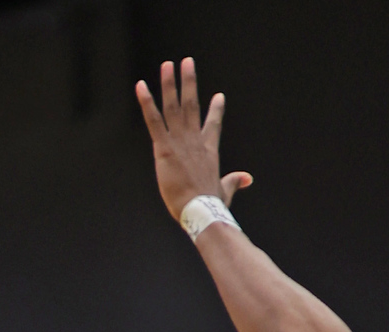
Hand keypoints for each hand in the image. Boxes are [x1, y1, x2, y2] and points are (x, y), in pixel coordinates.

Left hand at [136, 57, 252, 221]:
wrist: (202, 212)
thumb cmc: (212, 205)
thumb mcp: (225, 191)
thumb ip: (234, 181)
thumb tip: (247, 178)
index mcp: (209, 152)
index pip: (213, 125)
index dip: (216, 110)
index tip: (219, 96)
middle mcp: (195, 141)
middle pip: (192, 105)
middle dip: (189, 82)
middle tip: (187, 62)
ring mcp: (180, 142)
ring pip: (174, 107)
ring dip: (169, 84)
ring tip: (167, 65)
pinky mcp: (164, 148)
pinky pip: (154, 120)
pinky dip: (147, 102)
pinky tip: (141, 86)